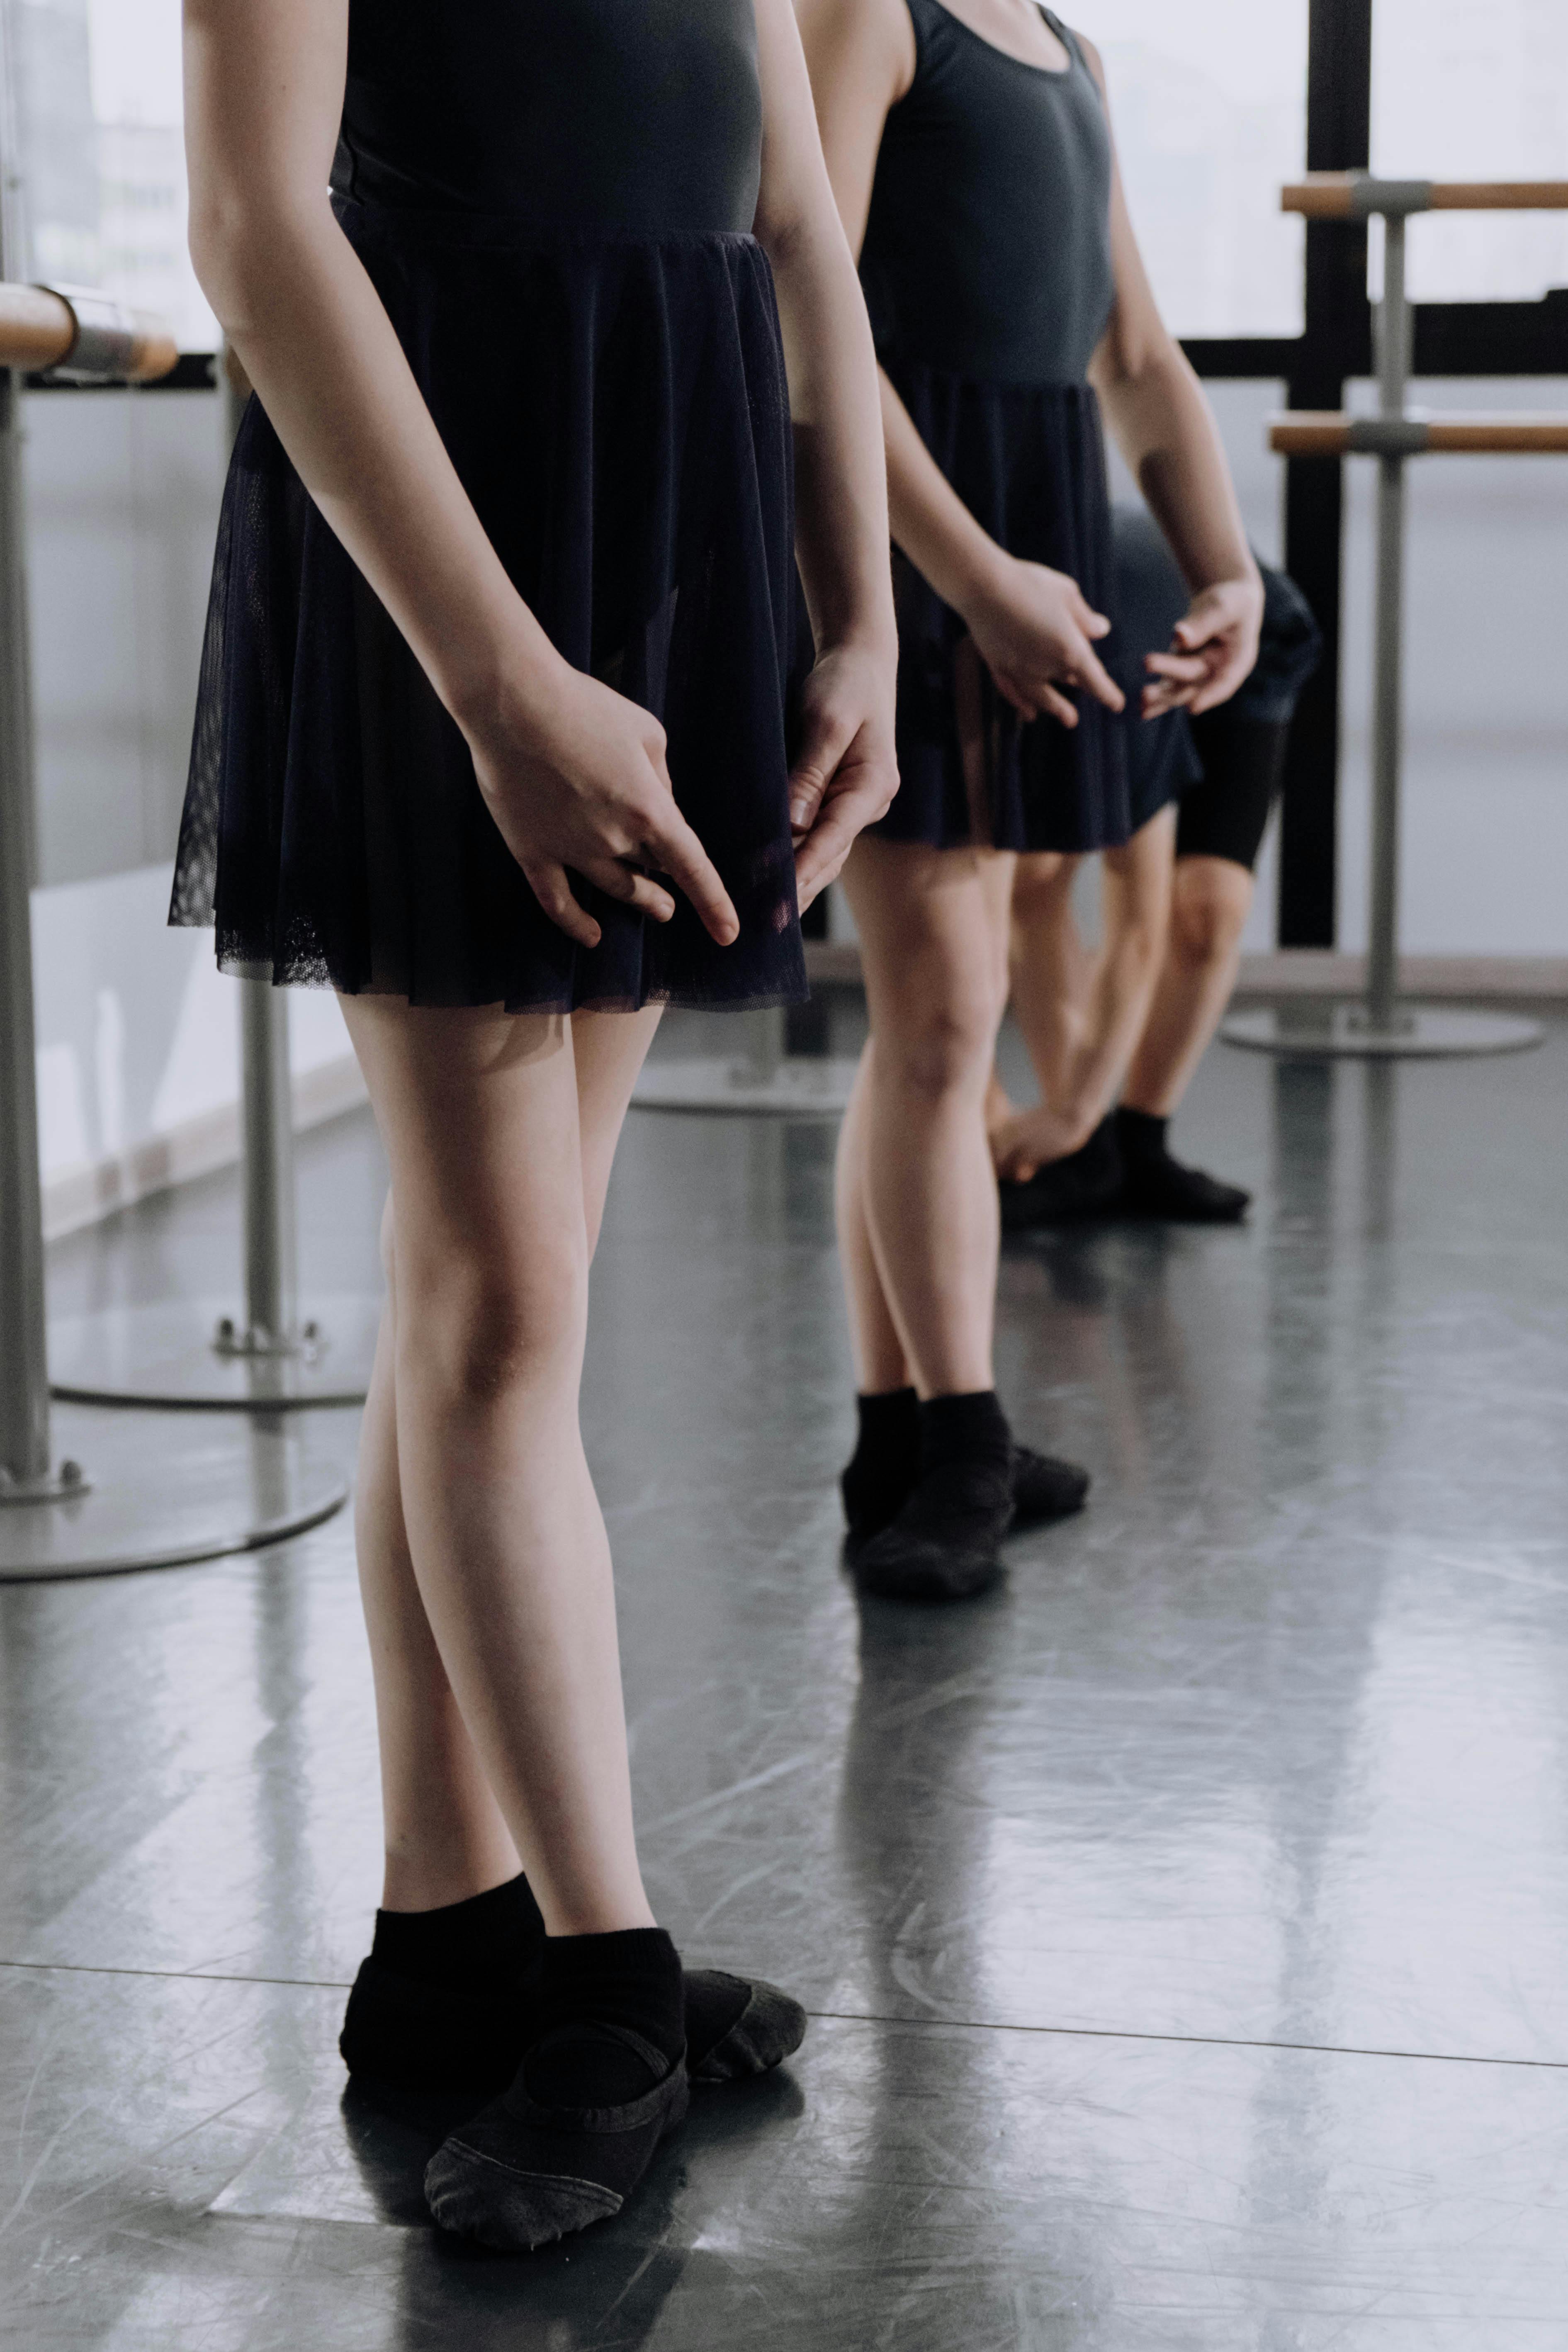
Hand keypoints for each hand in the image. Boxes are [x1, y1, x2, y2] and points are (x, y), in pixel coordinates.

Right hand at [466, 654, 738, 951]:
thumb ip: (662, 775)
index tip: (728, 933)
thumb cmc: (584, 706)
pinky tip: (591, 936)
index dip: (713, 903)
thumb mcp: (646, 732)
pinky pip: (556, 900)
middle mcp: (613, 838)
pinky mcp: (531, 850)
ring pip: (614, 887)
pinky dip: (574, 923)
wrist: (513, 704)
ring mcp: (570, 850)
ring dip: (639, 900)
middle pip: (651, 868)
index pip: (691, 868)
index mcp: (648, 809)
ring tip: (658, 909)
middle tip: (674, 899)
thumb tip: (663, 803)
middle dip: (666, 879)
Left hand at [786, 639, 899, 911]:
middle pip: (829, 855)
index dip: (804, 870)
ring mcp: (856, 805)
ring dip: (798, 883)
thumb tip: (792, 825)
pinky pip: (816, 836)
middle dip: (799, 889)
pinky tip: (774, 881)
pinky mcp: (839, 799)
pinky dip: (797, 859)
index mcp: (872, 785)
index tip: (779, 899)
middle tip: (768, 925)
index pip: (833, 838)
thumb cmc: (845, 685)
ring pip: (824, 852)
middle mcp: (869, 803)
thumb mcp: (826, 721)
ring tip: (768, 918)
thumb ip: (809, 774)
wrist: (862, 663)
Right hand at [957, 551, 1125, 725]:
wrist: (984, 586)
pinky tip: (1028, 713)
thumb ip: (1085, 617)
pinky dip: (1024, 704)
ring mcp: (1020, 670)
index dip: (1108, 695)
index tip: (1117, 704)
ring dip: (1055, 708)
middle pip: (1069, 683)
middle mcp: (1046, 668)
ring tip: (1067, 720)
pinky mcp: (998, 666)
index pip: (1095, 681)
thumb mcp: (1066, 593)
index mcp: (1070, 650)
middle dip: (1081, 692)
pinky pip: (1015, 693)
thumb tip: (1101, 631)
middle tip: (1084, 712)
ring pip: (1042, 697)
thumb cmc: (1030, 583)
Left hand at [1142, 574, 1263, 719]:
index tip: (1192, 708)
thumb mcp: (1224, 607)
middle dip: (1171, 682)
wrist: (1228, 599)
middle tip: (1146, 686)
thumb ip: (1204, 623)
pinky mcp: (1184, 670)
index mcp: (1239, 660)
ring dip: (1161, 696)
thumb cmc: (1232, 600)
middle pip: (1194, 680)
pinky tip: (1141, 708)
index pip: (1225, 682)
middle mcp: (1220, 672)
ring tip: (1141, 699)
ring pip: (1180, 688)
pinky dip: (1158, 695)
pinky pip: (1170, 686)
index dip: (1210, 696)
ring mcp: (1201, 674)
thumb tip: (1178, 638)